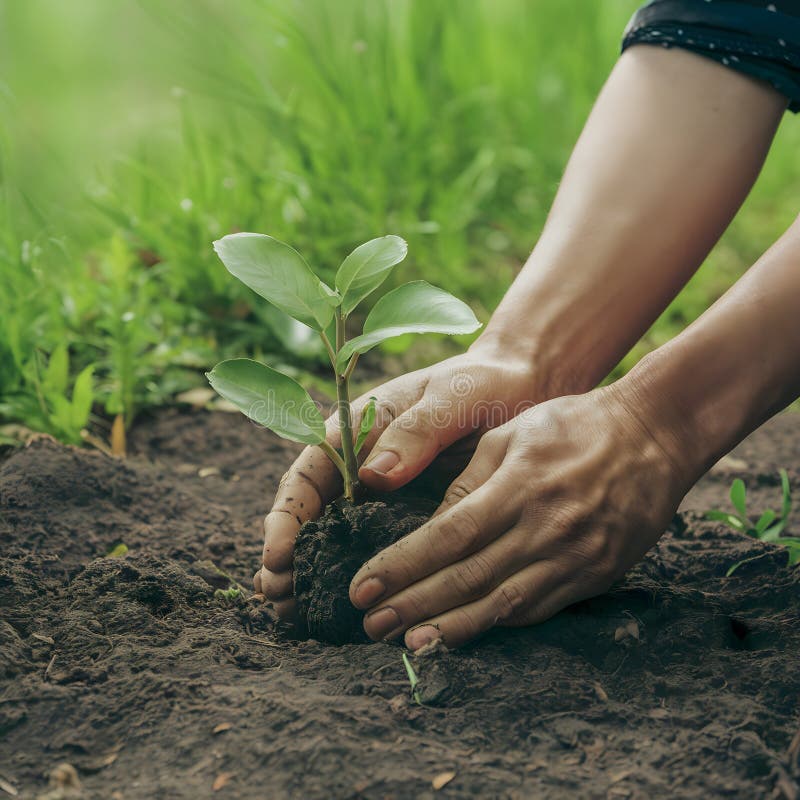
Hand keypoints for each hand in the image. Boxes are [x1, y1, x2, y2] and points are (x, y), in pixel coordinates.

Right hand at [253, 343, 538, 617]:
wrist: (519, 388)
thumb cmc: (481, 385)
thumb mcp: (451, 399)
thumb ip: (416, 431)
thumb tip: (374, 476)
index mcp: (359, 430)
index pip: (308, 476)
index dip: (287, 517)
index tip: (278, 556)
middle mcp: (362, 464)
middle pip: (312, 512)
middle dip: (290, 555)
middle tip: (279, 598)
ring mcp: (384, 491)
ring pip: (338, 534)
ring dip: (315, 571)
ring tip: (297, 613)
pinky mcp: (410, 512)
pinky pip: (378, 545)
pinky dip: (358, 572)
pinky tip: (351, 604)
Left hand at [348, 383, 694, 648]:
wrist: (653, 437)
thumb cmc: (574, 426)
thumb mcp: (511, 434)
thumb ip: (468, 481)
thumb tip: (432, 528)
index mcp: (517, 487)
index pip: (445, 537)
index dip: (401, 567)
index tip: (363, 587)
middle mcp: (543, 528)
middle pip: (466, 577)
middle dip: (413, 604)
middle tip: (370, 624)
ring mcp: (573, 558)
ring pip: (501, 604)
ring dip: (451, 628)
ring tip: (408, 643)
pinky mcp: (595, 576)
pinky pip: (539, 608)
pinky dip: (498, 625)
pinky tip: (466, 634)